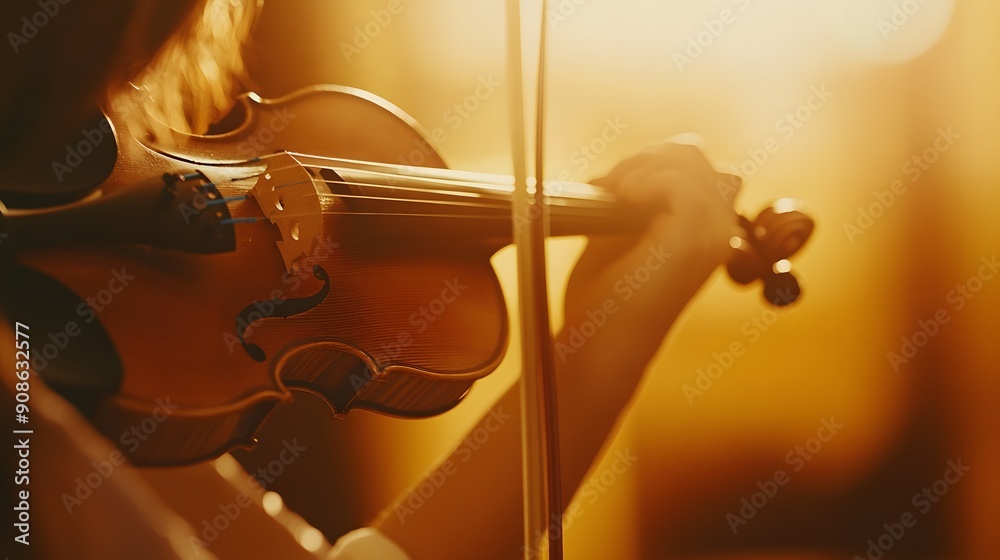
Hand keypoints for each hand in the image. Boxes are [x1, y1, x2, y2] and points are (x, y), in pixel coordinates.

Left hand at [561, 136, 739, 374]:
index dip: (651, 160)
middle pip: (695, 152)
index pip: (696, 161)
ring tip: (609, 193)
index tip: (610, 185)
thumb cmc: (603, 298)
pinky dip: (644, 180)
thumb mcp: (618, 234)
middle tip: (607, 187)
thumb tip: (630, 164)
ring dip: (638, 167)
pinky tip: (620, 198)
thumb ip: (634, 197)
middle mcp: (719, 232)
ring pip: (689, 159)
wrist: (597, 344)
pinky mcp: (693, 244)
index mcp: (707, 229)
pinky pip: (682, 182)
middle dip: (644, 157)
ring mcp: (712, 237)